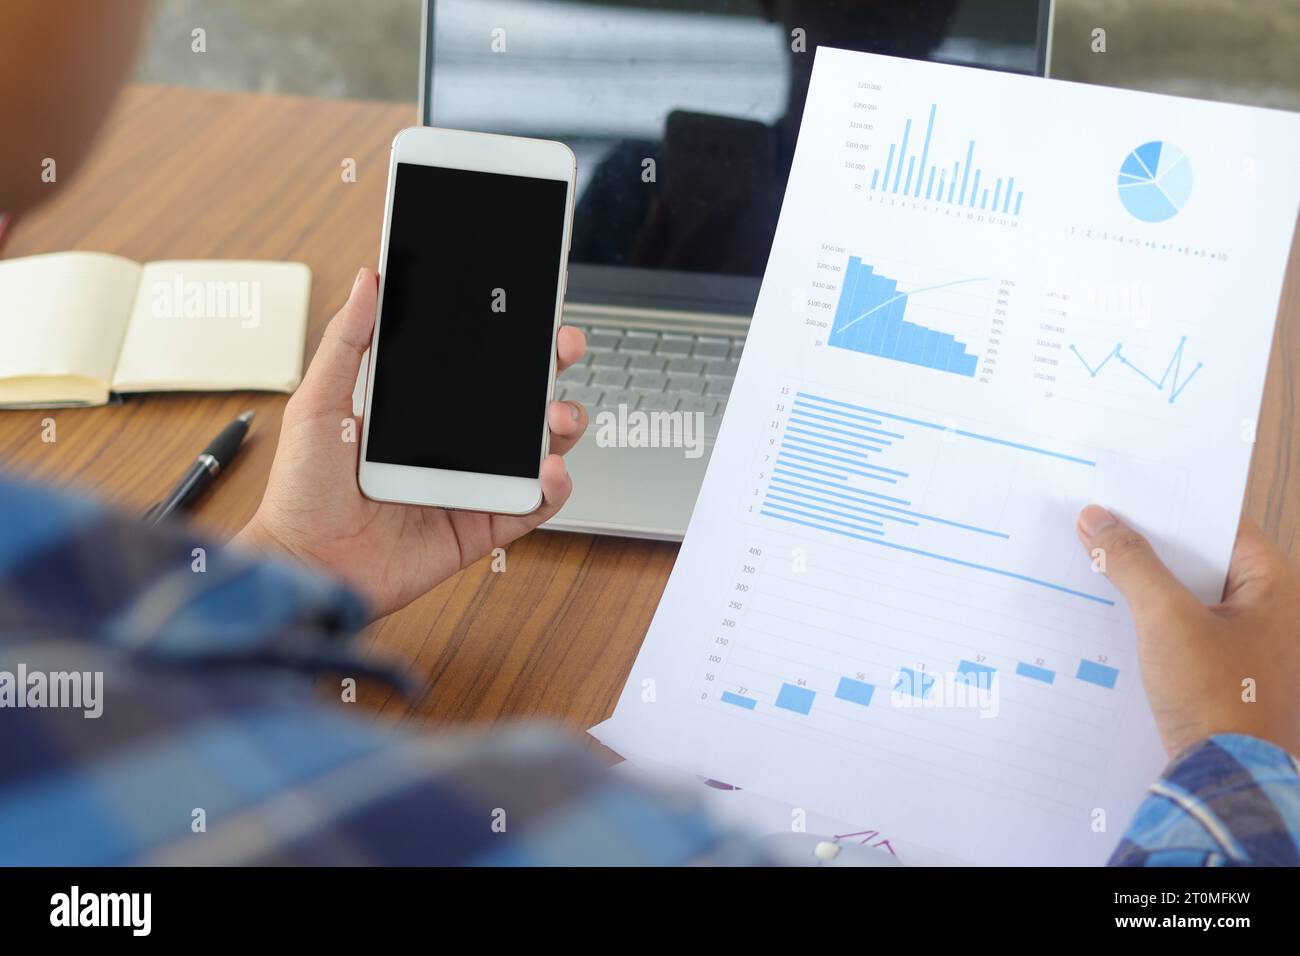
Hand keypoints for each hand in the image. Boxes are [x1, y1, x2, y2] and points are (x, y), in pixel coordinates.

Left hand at [234, 268, 588, 618]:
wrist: (304, 564)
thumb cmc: (301, 491)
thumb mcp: (317, 403)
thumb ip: (346, 341)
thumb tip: (368, 280)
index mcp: (421, 411)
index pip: (478, 367)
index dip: (512, 340)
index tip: (532, 310)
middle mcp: (454, 446)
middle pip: (520, 401)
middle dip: (552, 370)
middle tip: (563, 348)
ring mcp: (472, 486)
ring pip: (538, 449)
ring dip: (562, 426)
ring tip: (557, 414)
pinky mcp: (483, 527)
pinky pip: (532, 506)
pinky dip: (553, 488)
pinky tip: (548, 470)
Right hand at [1076, 505, 1299, 757]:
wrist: (1226, 780)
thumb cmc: (1219, 700)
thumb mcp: (1166, 619)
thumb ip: (1131, 563)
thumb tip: (1099, 521)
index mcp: (1276, 587)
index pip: (1219, 525)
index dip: (1170, 509)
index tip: (1123, 497)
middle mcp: (1271, 612)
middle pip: (1200, 560)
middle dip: (1149, 548)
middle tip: (1101, 527)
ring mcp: (1249, 646)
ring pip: (1188, 596)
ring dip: (1146, 586)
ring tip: (1098, 568)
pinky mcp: (1225, 675)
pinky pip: (1183, 630)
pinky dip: (1150, 621)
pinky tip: (1113, 619)